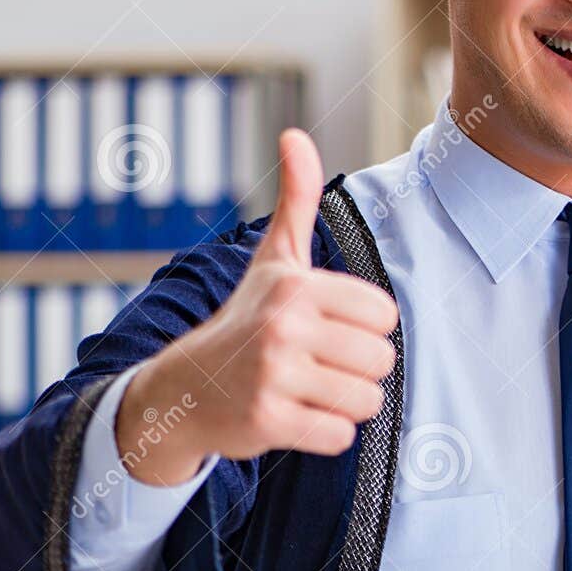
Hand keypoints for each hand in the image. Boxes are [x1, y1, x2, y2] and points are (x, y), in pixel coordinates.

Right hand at [115, 128, 398, 484]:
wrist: (186, 388)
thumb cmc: (246, 319)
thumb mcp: (274, 259)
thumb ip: (296, 199)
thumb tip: (295, 134)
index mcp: (296, 286)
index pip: (384, 316)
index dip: (365, 328)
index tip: (330, 329)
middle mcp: (284, 326)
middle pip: (381, 360)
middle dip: (357, 369)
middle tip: (318, 365)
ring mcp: (274, 376)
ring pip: (366, 400)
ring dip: (344, 403)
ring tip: (309, 389)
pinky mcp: (269, 422)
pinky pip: (340, 436)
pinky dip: (325, 432)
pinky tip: (295, 415)